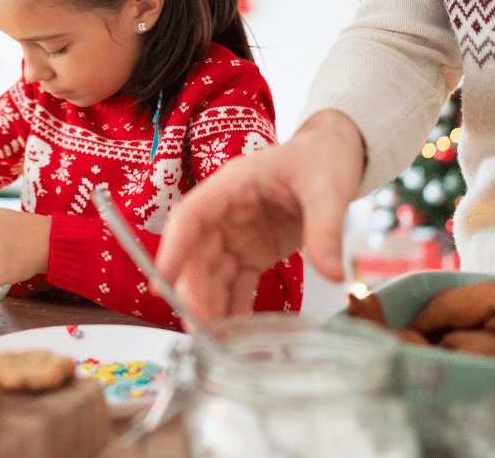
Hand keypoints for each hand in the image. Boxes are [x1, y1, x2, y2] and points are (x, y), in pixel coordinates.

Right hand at [155, 109, 365, 321]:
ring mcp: (238, 234)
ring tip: (213, 341)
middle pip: (197, 253)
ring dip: (209, 304)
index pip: (191, 215)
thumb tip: (331, 274)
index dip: (172, 247)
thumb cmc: (322, 158)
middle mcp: (227, 212)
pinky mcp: (254, 251)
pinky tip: (232, 335)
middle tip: (198, 327)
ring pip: (211, 273)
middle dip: (193, 290)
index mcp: (233, 185)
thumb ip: (325, 229)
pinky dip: (233, 307)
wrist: (335, 154)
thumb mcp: (327, 189)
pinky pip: (236, 283)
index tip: (160, 279)